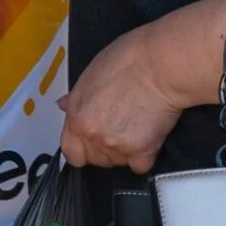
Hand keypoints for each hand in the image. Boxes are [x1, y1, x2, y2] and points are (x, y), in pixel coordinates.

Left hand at [58, 25, 186, 172]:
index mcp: (77, 117)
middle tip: (120, 125)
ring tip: (137, 124)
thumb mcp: (91, 74)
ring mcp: (116, 145)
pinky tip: (149, 135)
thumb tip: (65, 105)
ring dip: (126, 151)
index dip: (81, 148)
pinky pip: (140, 165)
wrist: (160, 64)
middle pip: (95, 159)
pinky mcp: (142, 151)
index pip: (70, 151)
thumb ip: (77, 98)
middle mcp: (93, 135)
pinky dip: (146, 155)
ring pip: (118, 163)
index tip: (91, 141)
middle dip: (105, 148)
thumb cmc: (129, 60)